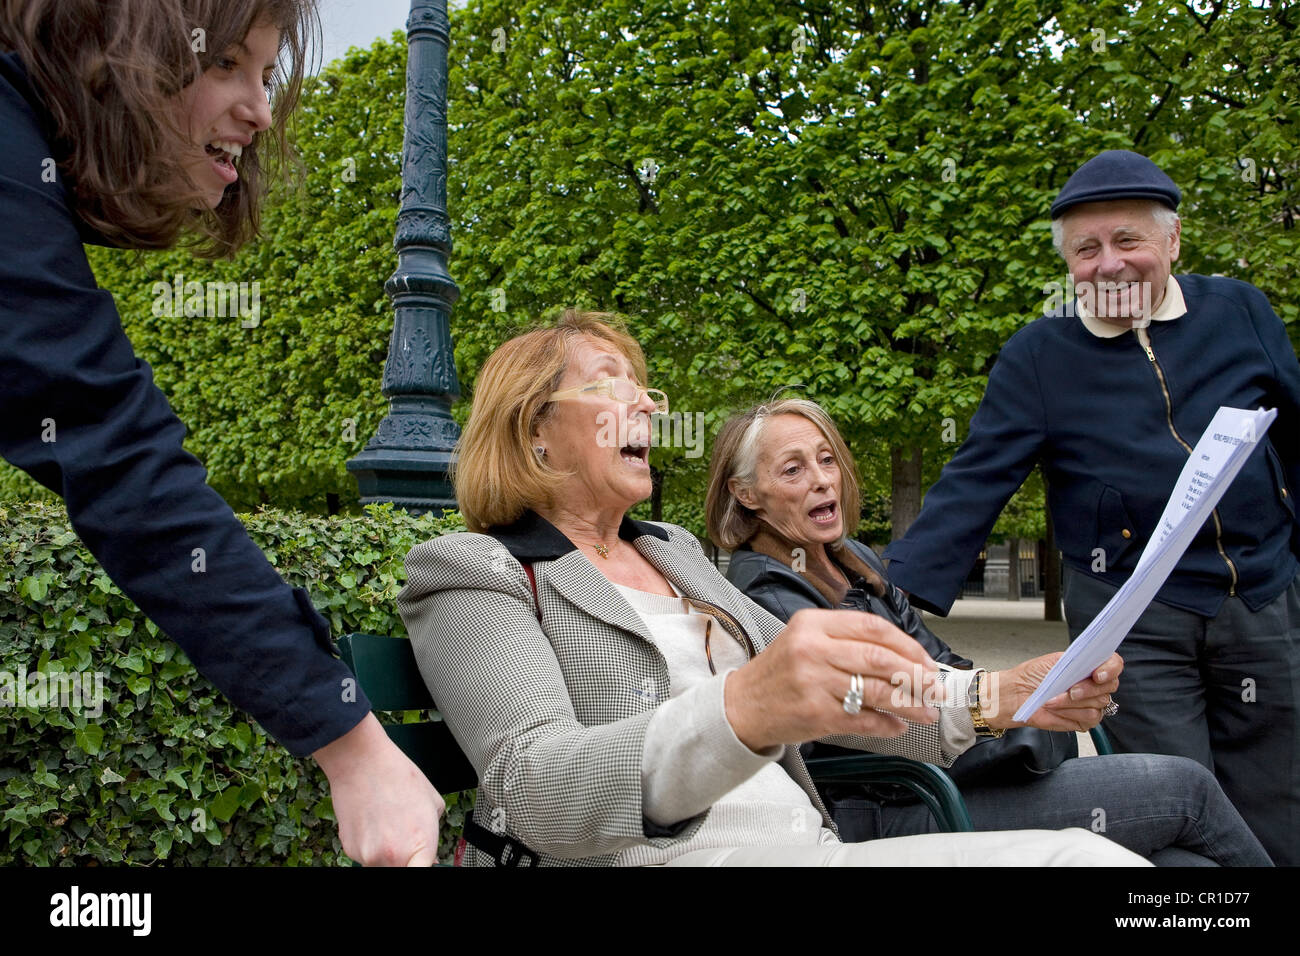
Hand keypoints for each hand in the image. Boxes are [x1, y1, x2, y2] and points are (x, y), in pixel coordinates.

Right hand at [313, 712, 444, 865]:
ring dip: (385, 852)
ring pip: (381, 865)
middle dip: (405, 859)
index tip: (423, 862)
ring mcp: (369, 856)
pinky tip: (372, 820)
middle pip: (401, 870)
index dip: (423, 866)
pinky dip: (369, 844)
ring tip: (386, 822)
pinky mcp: (350, 850)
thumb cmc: (398, 777)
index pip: (423, 873)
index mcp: (420, 845)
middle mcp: (393, 857)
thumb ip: (433, 835)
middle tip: (404, 834)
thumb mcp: (433, 803)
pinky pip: (365, 855)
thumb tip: (430, 857)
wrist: (362, 763)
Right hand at [724, 608, 940, 751]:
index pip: (872, 627)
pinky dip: (886, 724)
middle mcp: (813, 649)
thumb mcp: (806, 640)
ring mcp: (813, 682)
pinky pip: (863, 718)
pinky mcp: (815, 713)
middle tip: (935, 687)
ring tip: (926, 711)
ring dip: (909, 703)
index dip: (907, 645)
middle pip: (879, 658)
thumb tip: (905, 658)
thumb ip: (847, 642)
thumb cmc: (781, 673)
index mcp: (813, 623)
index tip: (926, 660)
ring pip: (876, 690)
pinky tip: (897, 725)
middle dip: (916, 675)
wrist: (742, 706)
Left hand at [986, 652, 1122, 731]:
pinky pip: (1090, 717)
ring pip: (1099, 703)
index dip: (1110, 669)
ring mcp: (1092, 702)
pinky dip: (1071, 712)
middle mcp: (1094, 684)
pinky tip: (1056, 708)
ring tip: (1053, 699)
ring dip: (1073, 701)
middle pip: (1109, 685)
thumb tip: (1090, 660)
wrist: (1017, 694)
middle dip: (1088, 688)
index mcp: (1089, 665)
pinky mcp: (1085, 720)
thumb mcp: (1054, 662)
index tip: (1097, 674)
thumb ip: (1076, 661)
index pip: (1114, 664)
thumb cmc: (1033, 676)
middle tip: (1070, 690)